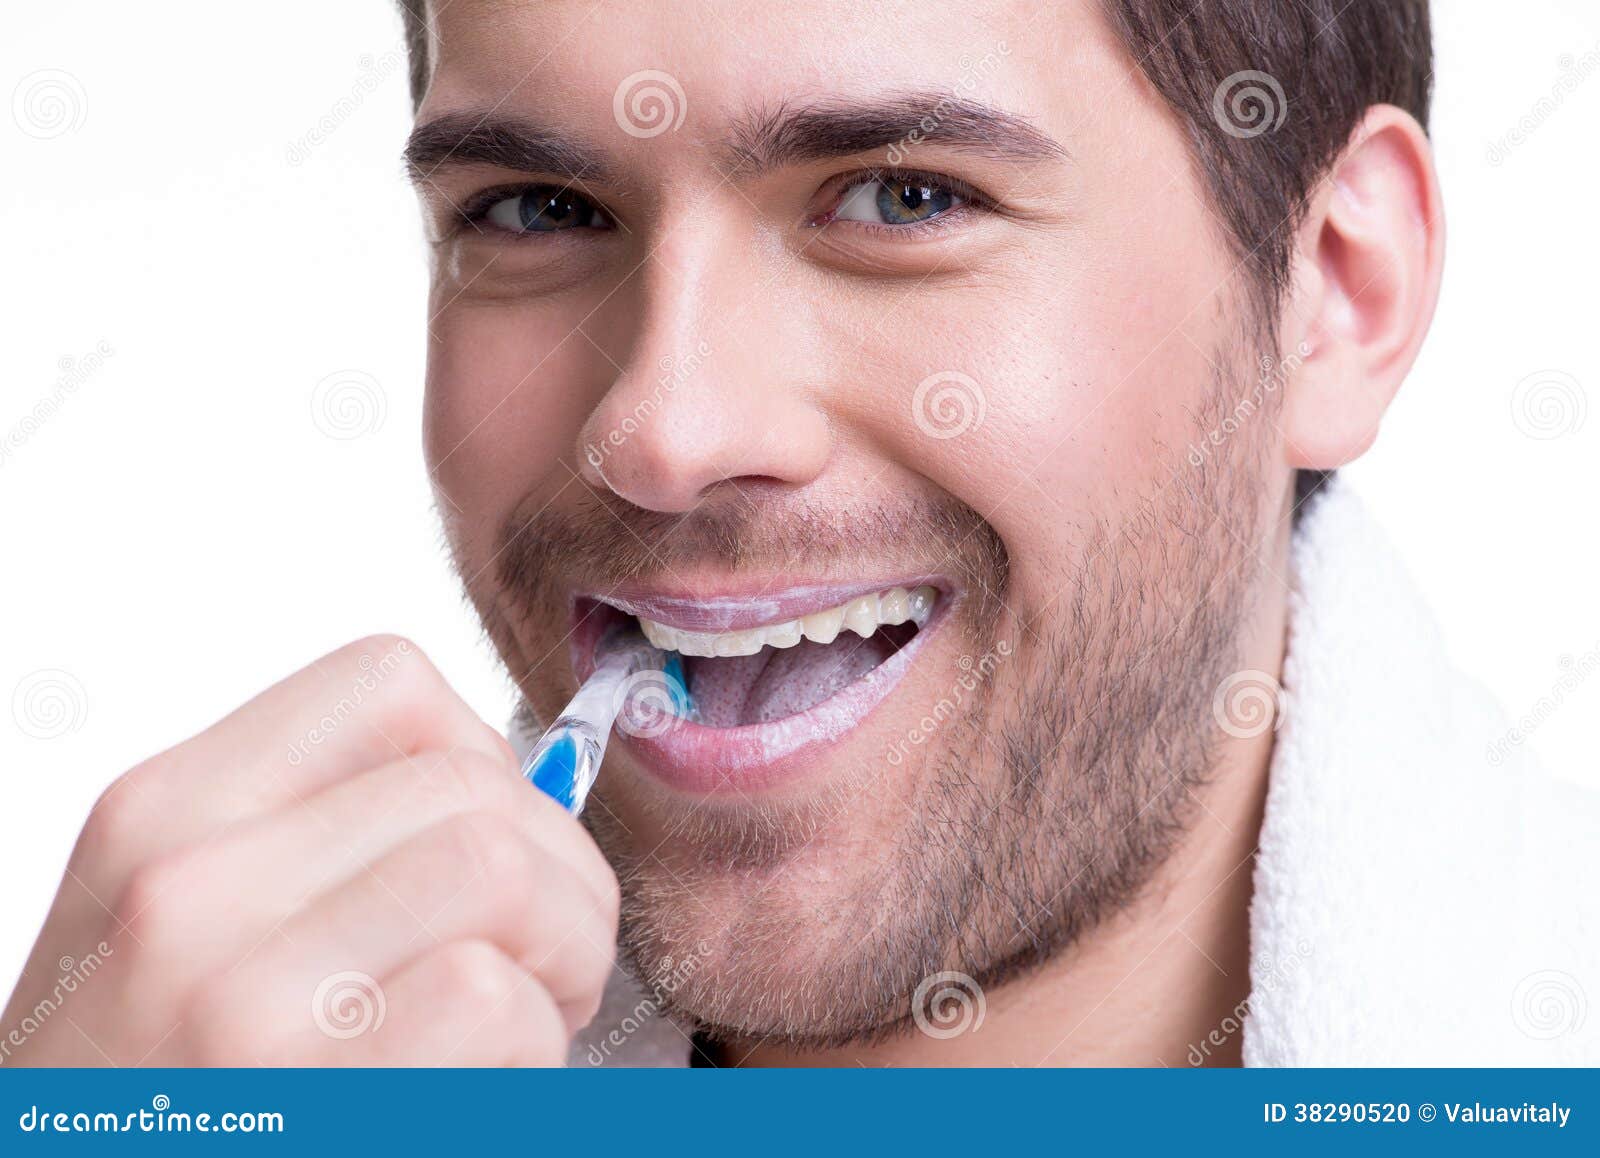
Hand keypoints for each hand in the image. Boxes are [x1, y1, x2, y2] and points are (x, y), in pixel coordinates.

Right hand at [0, 636, 617, 1065]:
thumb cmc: (147, 1092)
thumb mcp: (173, 928)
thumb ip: (312, 843)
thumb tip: (507, 797)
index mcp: (164, 811)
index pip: (387, 682)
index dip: (487, 755)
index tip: (496, 840)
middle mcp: (186, 884)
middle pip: (472, 784)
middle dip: (562, 867)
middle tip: (552, 953)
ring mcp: (238, 995)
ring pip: (501, 867)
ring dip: (569, 944)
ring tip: (540, 1008)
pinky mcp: (307, 1100)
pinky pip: (493, 999)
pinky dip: (535, 1040)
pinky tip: (498, 1079)